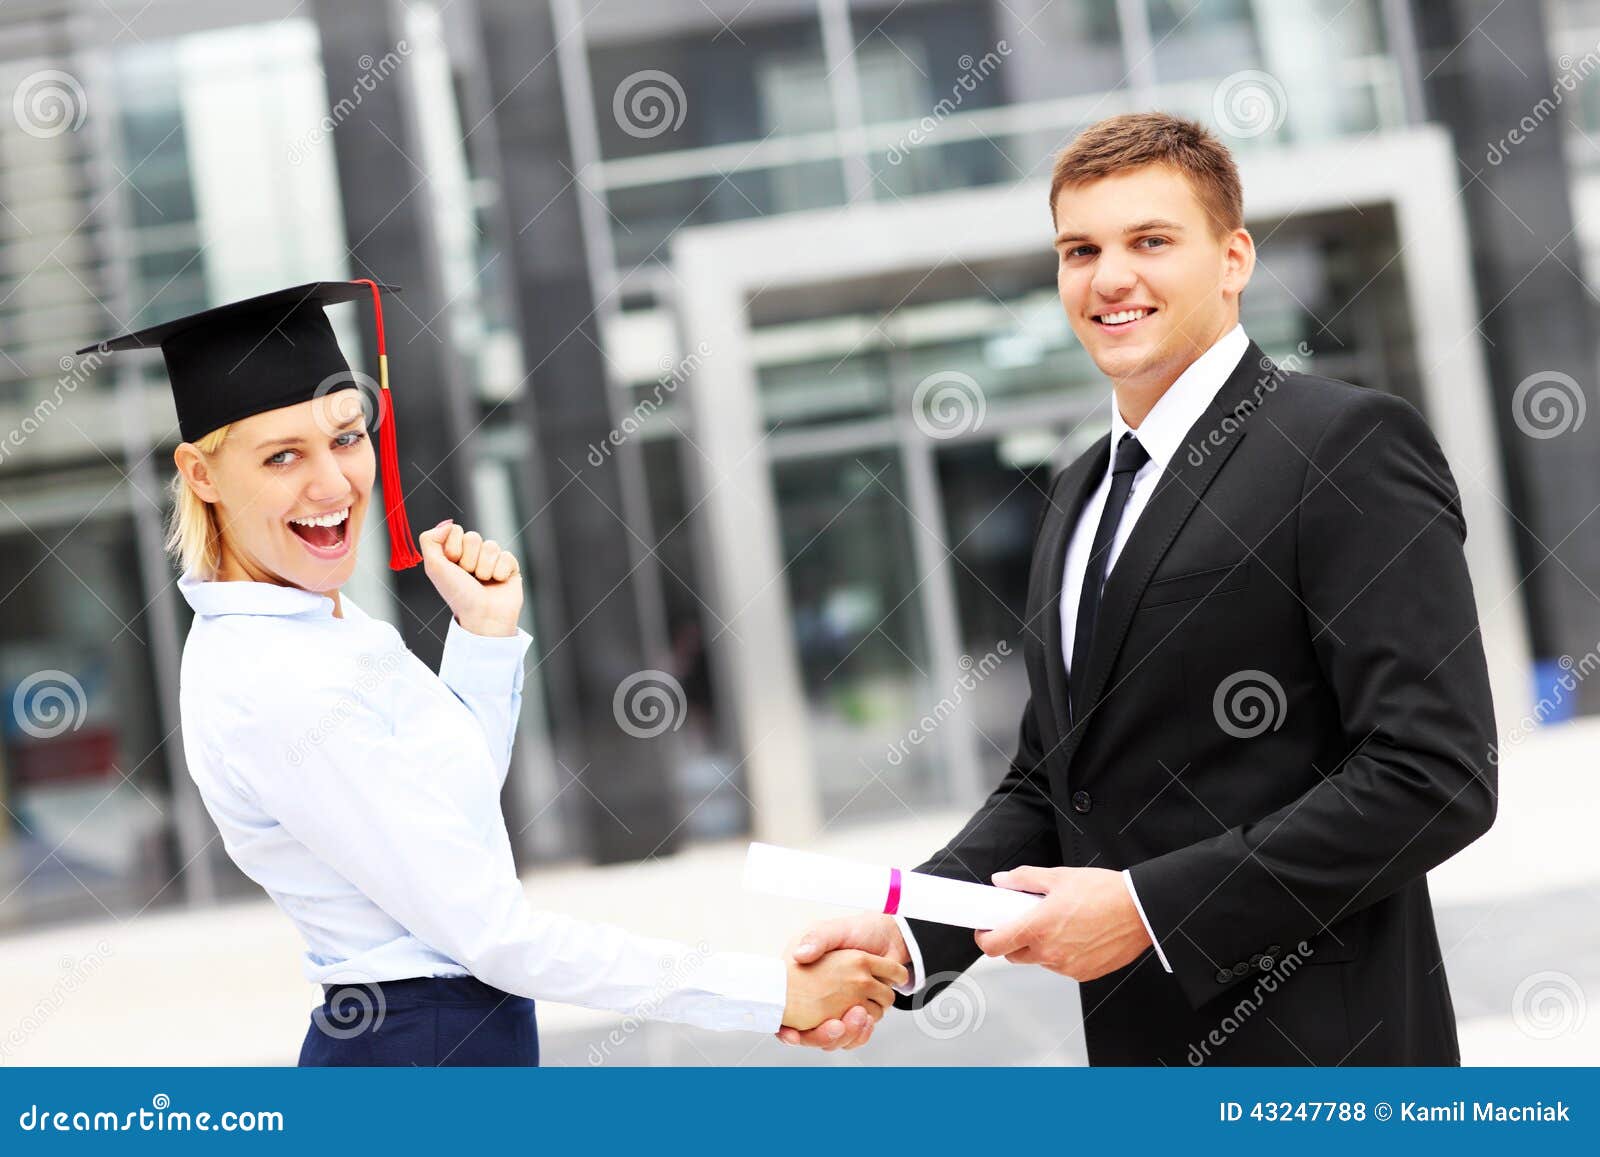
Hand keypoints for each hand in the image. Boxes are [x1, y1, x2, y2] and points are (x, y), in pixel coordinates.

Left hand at [419, 520, 521, 636]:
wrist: (482, 616)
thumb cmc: (458, 595)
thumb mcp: (434, 568)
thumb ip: (429, 540)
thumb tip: (446, 524)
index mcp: (454, 554)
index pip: (456, 530)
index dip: (454, 548)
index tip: (453, 566)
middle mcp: (473, 555)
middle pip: (473, 536)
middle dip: (469, 559)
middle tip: (469, 577)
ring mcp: (492, 560)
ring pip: (491, 546)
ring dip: (484, 568)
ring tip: (483, 582)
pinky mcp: (510, 567)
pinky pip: (507, 556)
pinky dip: (500, 572)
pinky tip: (497, 583)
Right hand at [778, 915, 908, 1049]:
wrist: (886, 937)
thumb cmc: (854, 931)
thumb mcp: (832, 931)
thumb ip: (817, 940)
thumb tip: (800, 955)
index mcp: (803, 982)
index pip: (785, 1018)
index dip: (786, 1031)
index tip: (793, 1035)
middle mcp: (818, 1001)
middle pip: (812, 1036)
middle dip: (824, 1036)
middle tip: (835, 1025)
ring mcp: (838, 1010)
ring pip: (836, 1038)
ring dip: (847, 1033)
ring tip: (856, 1015)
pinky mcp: (859, 1015)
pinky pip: (856, 1037)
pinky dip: (862, 1033)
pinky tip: (866, 1020)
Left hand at [973, 866, 1150, 981]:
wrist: (1141, 909)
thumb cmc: (1104, 892)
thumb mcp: (1059, 877)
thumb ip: (1024, 879)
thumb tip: (1002, 881)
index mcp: (1037, 928)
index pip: (994, 945)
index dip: (984, 937)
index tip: (986, 927)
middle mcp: (1049, 953)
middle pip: (1014, 955)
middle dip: (1014, 939)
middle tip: (1025, 920)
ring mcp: (1067, 967)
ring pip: (1039, 961)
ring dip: (1040, 946)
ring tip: (1060, 923)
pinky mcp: (1084, 974)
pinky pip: (1062, 966)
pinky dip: (1062, 954)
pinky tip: (1077, 935)